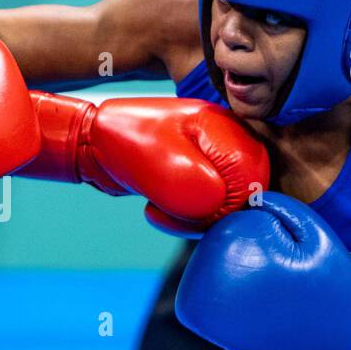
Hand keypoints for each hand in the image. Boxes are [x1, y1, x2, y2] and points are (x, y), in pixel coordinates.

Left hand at [16, 92, 268, 233]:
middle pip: (245, 198)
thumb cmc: (125, 141)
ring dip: (190, 221)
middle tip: (164, 211)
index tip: (186, 209)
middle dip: (205, 217)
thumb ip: (191, 185)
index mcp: (227, 128)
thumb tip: (217, 207)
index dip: (224, 207)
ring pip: (227, 209)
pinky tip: (157, 209)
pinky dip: (185, 219)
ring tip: (156, 208)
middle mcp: (233, 142)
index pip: (252, 181)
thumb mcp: (156, 161)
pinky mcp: (208, 177)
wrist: (98, 140)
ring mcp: (221, 160)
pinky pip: (210, 211)